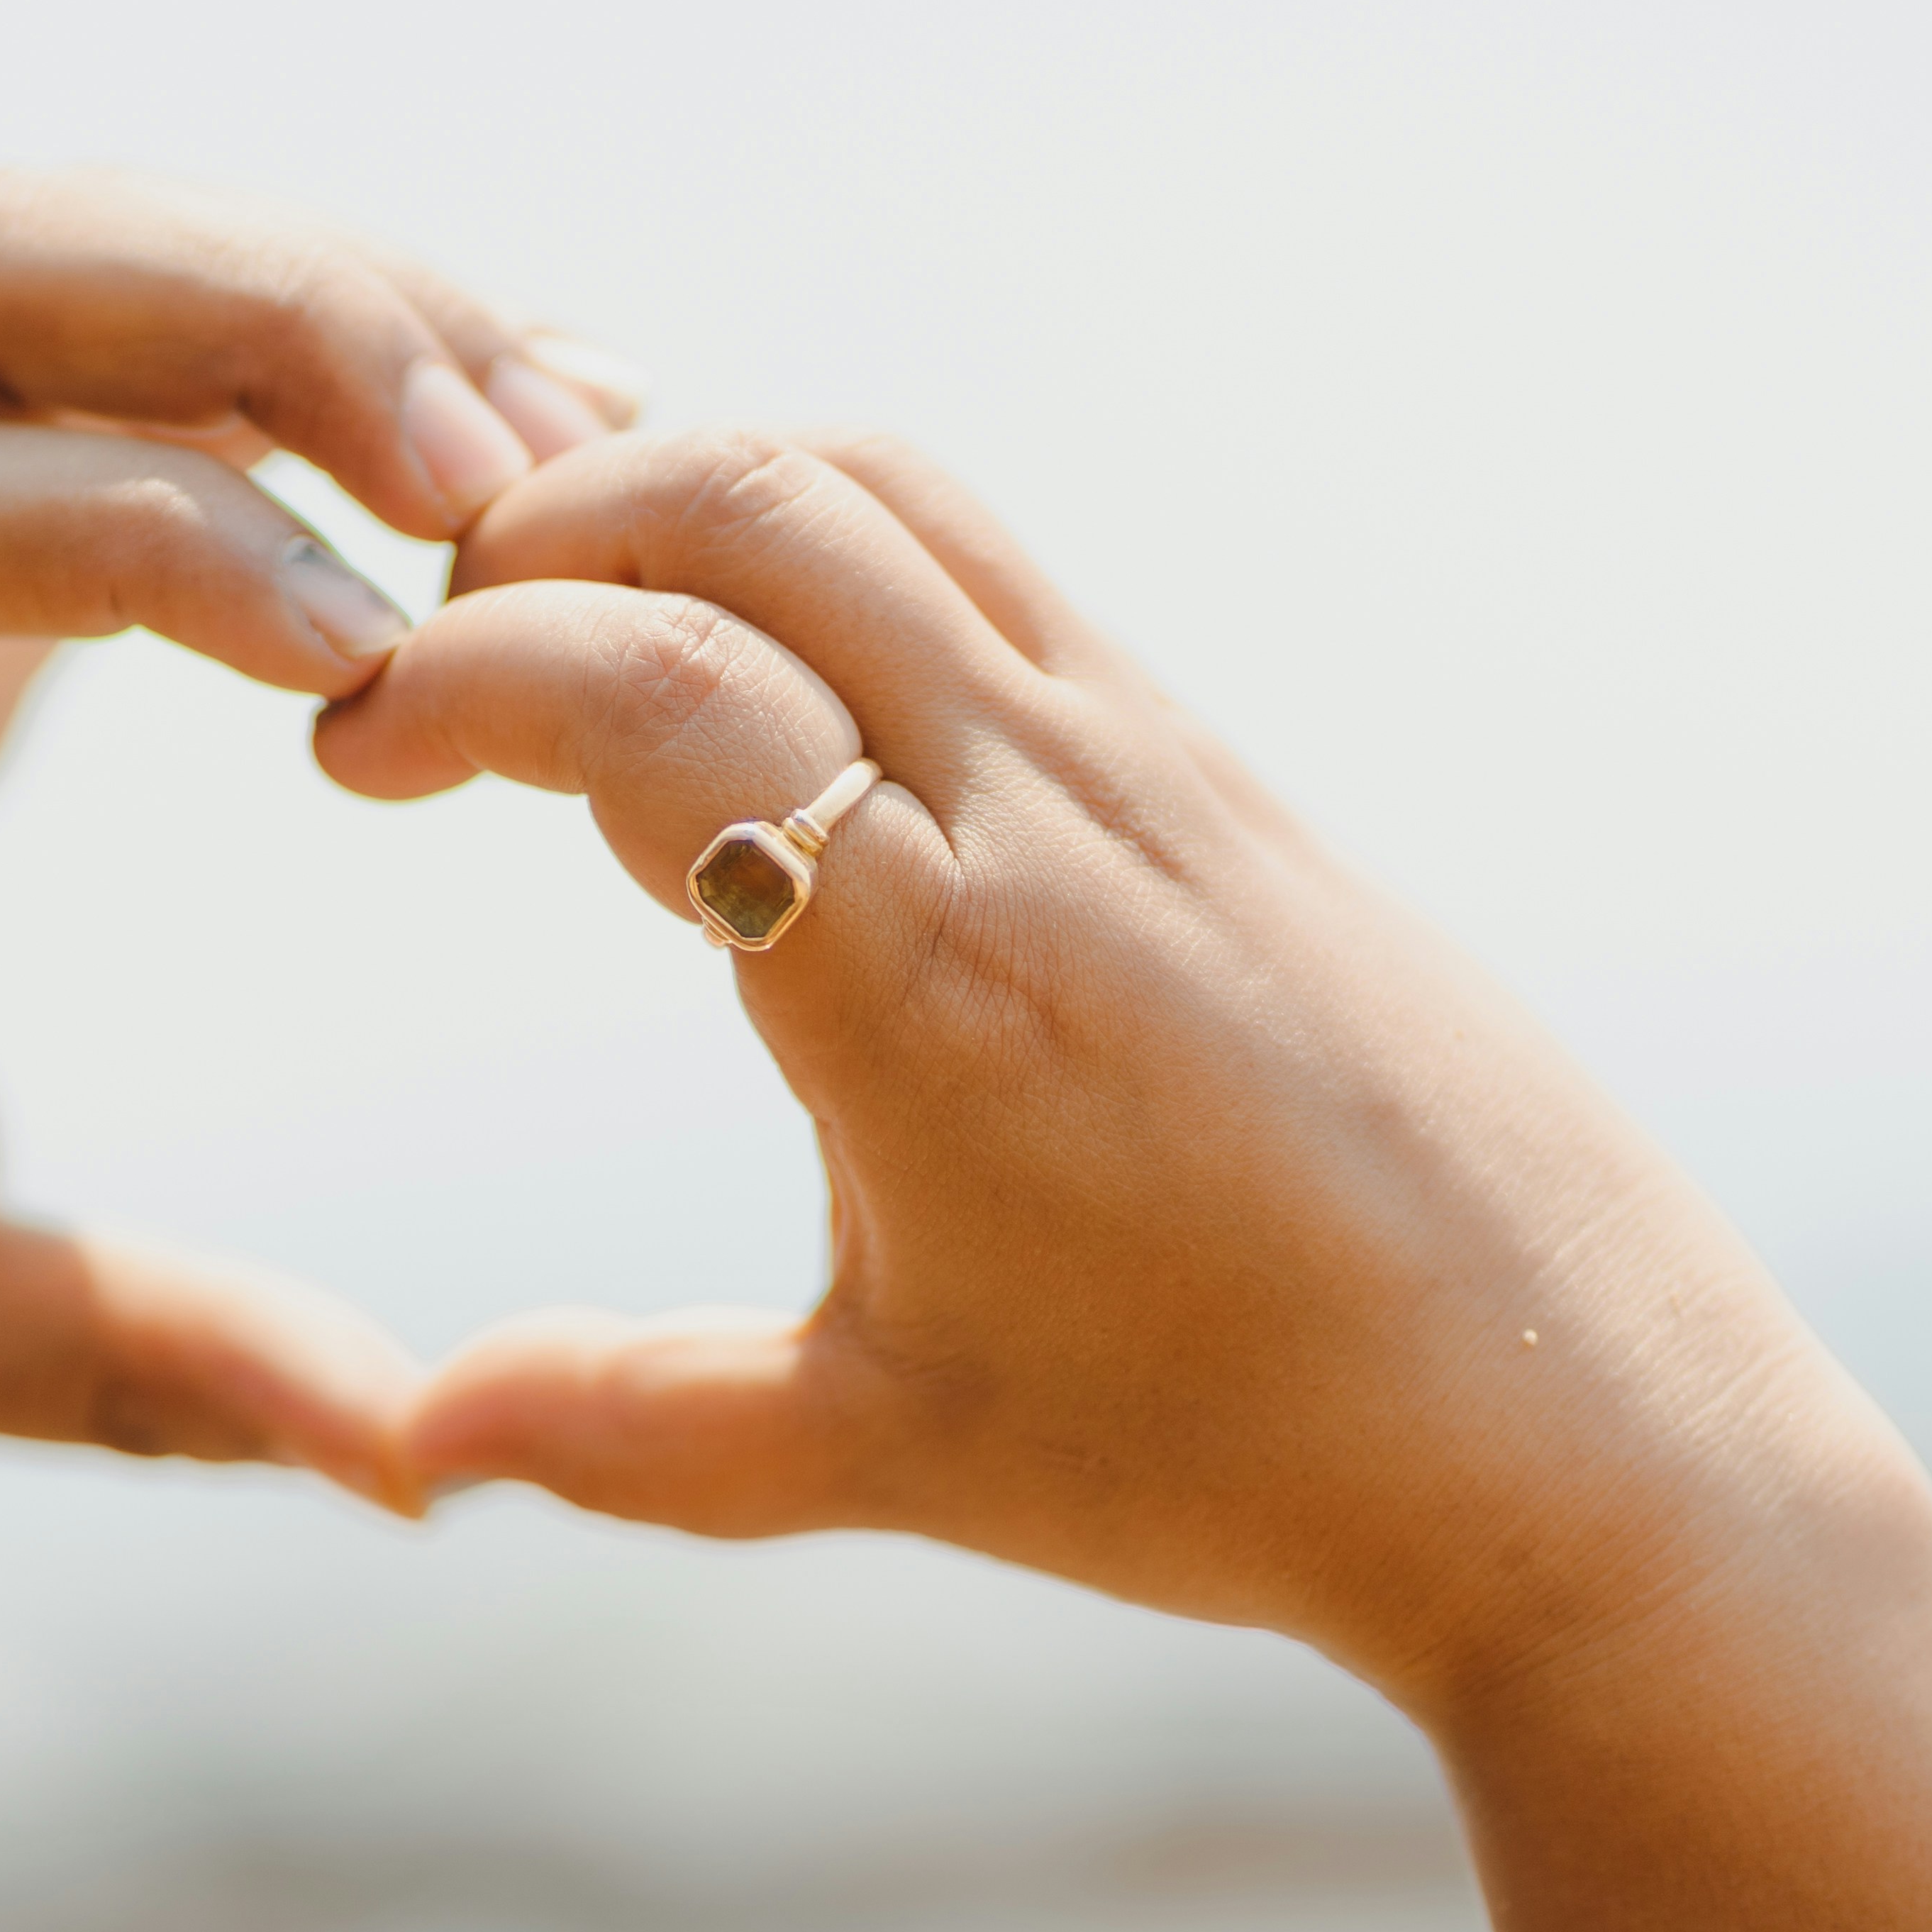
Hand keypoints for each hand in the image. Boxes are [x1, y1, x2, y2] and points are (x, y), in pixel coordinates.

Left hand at [0, 171, 636, 1501]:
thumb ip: (95, 1364)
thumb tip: (396, 1455)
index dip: (139, 545)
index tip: (374, 650)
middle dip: (255, 312)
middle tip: (515, 469)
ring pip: (27, 233)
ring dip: (309, 285)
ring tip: (561, 430)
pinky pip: (92, 282)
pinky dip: (302, 310)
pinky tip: (492, 418)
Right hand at [316, 419, 1842, 1663]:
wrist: (1579, 1425)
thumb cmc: (1239, 1451)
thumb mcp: (893, 1444)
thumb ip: (629, 1422)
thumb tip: (414, 1440)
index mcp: (929, 973)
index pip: (648, 681)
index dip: (453, 674)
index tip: (353, 754)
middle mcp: (1043, 809)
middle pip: (759, 490)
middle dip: (542, 519)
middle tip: (434, 640)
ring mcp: (1150, 759)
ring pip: (891, 481)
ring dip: (698, 483)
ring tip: (579, 607)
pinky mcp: (1220, 762)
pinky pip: (998, 558)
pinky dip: (837, 533)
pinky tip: (775, 658)